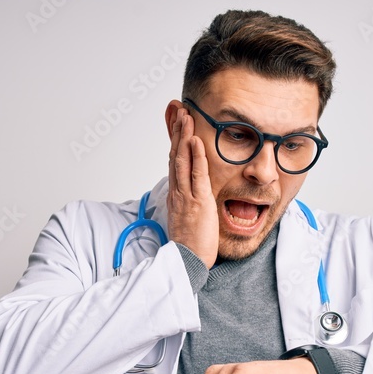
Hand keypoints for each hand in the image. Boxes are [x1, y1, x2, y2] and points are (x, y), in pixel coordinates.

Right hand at [167, 106, 218, 268]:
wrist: (188, 261)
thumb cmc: (190, 246)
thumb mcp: (186, 220)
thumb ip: (187, 205)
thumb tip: (190, 196)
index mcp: (175, 196)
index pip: (174, 163)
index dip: (175, 143)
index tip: (178, 126)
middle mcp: (177, 193)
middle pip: (175, 157)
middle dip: (178, 133)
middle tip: (181, 112)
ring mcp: (186, 197)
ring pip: (182, 161)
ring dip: (184, 137)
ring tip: (187, 117)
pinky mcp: (198, 203)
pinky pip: (197, 175)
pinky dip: (196, 157)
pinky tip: (196, 141)